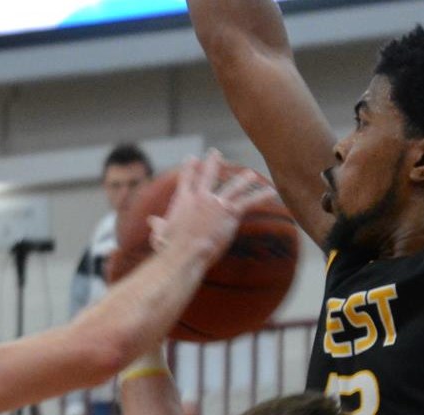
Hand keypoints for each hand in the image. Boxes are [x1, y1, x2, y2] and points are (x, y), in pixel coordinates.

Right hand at [149, 152, 273, 264]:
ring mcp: (216, 203)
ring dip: (242, 179)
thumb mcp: (160, 234)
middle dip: (212, 162)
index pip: (186, 178)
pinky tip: (271, 191)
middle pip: (208, 174)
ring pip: (233, 186)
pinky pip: (249, 202)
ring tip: (248, 173)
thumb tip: (152, 221)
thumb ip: (158, 224)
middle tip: (215, 153)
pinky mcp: (230, 212)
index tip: (191, 158)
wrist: (184, 252)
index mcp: (183, 200)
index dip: (189, 167)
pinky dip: (260, 196)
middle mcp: (201, 197)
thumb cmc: (169, 247)